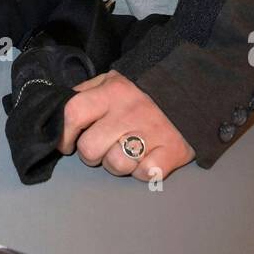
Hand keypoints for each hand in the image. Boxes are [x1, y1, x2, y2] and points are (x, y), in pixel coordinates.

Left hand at [58, 69, 195, 182]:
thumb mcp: (113, 80)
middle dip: (91, 154)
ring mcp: (152, 132)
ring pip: (116, 165)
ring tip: (127, 151)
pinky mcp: (172, 151)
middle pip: (90, 149)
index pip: (73, 112)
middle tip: (103, 147)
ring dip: (118, 164)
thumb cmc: (144, 90)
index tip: (67, 143)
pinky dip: (144, 171)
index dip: (64, 134)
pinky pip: (145, 174)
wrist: (193, 90)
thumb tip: (59, 112)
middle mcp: (129, 112)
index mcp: (112, 92)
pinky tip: (147, 157)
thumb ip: (87, 93)